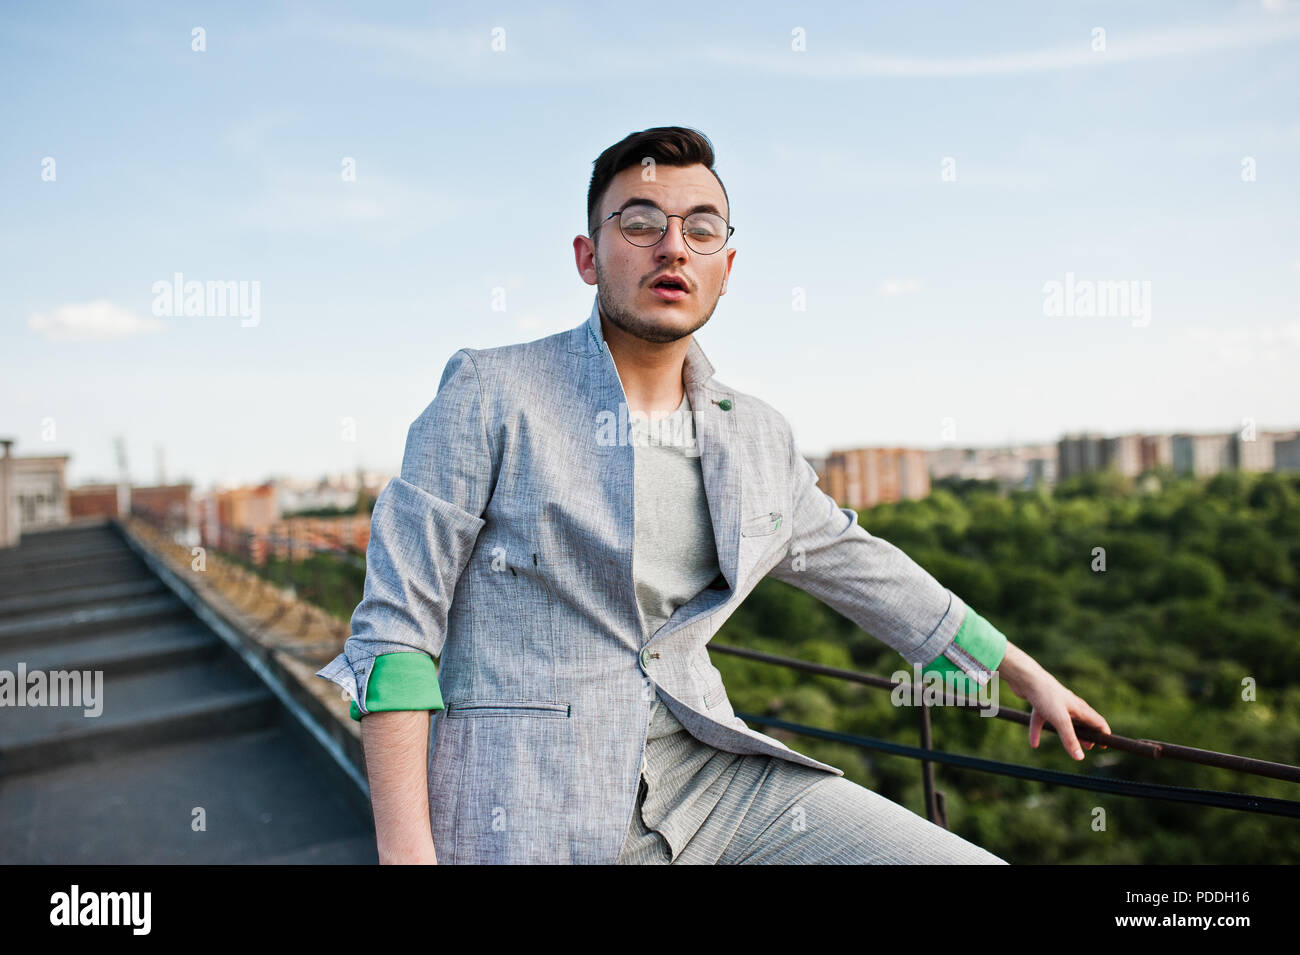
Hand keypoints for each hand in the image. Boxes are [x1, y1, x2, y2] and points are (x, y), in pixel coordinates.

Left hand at [997, 641, 1111, 760]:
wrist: (1025, 677)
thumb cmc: (1046, 695)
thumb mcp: (1060, 720)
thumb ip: (1070, 739)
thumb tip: (1080, 758)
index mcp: (1080, 708)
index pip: (1098, 722)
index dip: (1103, 734)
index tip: (1105, 745)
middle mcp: (1070, 705)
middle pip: (1082, 722)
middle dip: (1086, 735)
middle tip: (1089, 747)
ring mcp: (1055, 704)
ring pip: (1062, 722)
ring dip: (1066, 734)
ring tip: (1070, 746)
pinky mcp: (1040, 704)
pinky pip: (1041, 720)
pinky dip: (1038, 732)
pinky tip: (1034, 744)